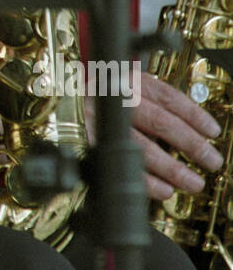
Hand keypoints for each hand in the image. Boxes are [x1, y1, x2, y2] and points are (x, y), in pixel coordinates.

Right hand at [85, 71, 223, 199]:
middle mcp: (115, 99)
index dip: (194, 114)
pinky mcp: (89, 144)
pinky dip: (145, 181)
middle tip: (211, 161)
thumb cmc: (95, 95)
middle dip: (190, 145)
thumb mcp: (123, 84)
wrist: (56, 99)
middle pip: (160, 122)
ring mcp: (100, 122)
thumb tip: (189, 127)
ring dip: (172, 169)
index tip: (213, 131)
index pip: (167, 96)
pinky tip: (163, 189)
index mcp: (128, 80)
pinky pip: (121, 165)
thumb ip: (150, 100)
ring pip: (143, 147)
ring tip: (193, 182)